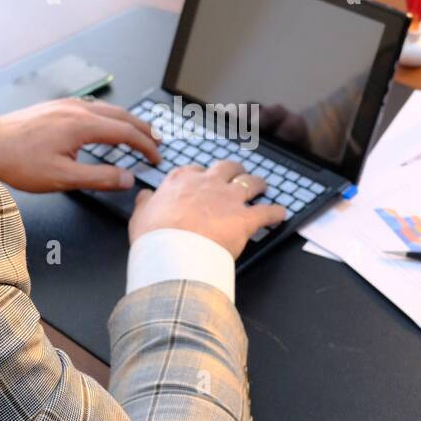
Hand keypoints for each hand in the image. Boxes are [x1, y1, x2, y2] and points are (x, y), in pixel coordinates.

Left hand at [0, 98, 161, 192]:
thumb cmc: (19, 162)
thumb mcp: (62, 178)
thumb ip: (99, 177)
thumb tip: (127, 178)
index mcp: (82, 125)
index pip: (126, 133)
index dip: (146, 146)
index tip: (155, 158)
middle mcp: (78, 109)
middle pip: (123, 116)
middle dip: (144, 130)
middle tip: (158, 143)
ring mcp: (67, 105)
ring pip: (109, 109)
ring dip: (128, 122)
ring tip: (139, 134)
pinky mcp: (57, 106)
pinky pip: (93, 107)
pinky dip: (110, 117)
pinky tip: (108, 126)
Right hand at [129, 161, 286, 258]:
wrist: (172, 251)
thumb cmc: (155, 236)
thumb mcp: (140, 215)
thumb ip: (145, 202)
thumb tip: (145, 196)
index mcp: (182, 181)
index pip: (195, 170)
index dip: (202, 176)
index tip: (203, 181)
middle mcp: (208, 184)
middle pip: (227, 168)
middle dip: (235, 170)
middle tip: (238, 174)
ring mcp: (229, 199)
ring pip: (251, 182)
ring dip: (259, 184)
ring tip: (263, 186)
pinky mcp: (245, 218)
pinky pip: (267, 212)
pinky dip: (275, 213)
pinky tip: (280, 214)